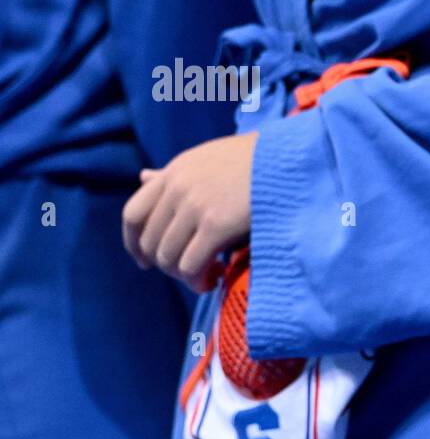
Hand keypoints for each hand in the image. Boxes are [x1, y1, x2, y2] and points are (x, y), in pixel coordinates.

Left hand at [122, 132, 257, 292]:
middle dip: (166, 265)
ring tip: (208, 276)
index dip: (134, 244)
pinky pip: (192, 265)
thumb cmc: (255, 159)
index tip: (145, 261)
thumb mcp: (207, 158)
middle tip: (190, 273)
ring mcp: (195, 206)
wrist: (288, 158)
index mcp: (173, 172)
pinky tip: (217, 277)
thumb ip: (175, 174)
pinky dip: (199, 280)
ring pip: (169, 257)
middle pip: (150, 242)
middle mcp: (177, 188)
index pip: (132, 214)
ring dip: (185, 276)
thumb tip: (144, 177)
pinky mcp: (216, 225)